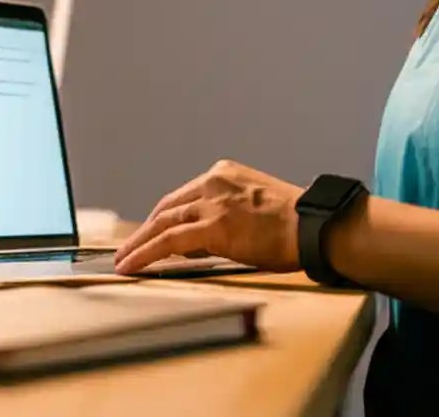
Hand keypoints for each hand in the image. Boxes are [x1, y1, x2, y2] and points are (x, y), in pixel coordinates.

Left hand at [113, 159, 304, 274]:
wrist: (314, 226)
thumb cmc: (295, 224)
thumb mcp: (254, 206)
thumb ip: (225, 216)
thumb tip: (197, 242)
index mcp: (223, 173)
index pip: (182, 197)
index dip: (163, 218)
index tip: (150, 233)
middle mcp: (212, 182)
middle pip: (167, 208)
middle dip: (145, 230)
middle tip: (128, 249)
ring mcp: (211, 203)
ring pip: (162, 223)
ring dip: (139, 244)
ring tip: (124, 260)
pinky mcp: (212, 226)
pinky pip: (168, 241)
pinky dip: (146, 254)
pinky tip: (133, 265)